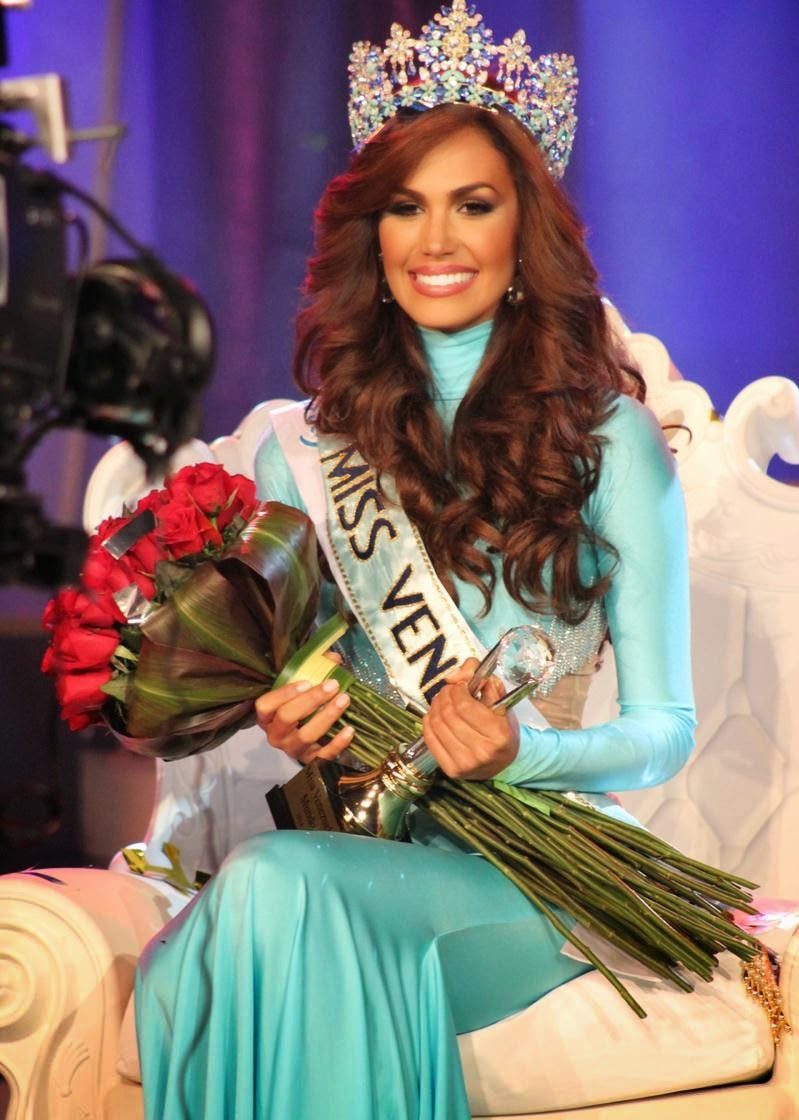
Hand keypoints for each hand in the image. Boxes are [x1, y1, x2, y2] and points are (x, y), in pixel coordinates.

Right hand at [255, 666, 353, 763]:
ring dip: (327, 716)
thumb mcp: (302, 688)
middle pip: (287, 717)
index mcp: (267, 717)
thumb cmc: (302, 707)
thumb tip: (332, 658)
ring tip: (344, 700)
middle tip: (333, 686)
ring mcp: (292, 750)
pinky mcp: (310, 761)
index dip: (284, 693)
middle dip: (311, 700)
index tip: (306, 681)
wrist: (310, 740)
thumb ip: (313, 670)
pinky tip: (350, 729)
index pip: (265, 705)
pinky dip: (337, 743)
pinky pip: (323, 755)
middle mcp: (275, 735)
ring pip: (306, 736)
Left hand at [421, 657, 518, 779]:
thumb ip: (478, 674)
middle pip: (448, 714)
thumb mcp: (499, 695)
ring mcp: (465, 763)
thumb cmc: (502, 726)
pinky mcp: (452, 770)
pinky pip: (429, 739)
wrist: (505, 761)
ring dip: (435, 706)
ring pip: (436, 724)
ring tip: (442, 702)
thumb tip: (451, 676)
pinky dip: (428, 722)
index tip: (460, 685)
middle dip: (445, 695)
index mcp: (499, 733)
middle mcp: (482, 751)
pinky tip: (435, 716)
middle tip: (449, 691)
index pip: (464, 705)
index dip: (457, 690)